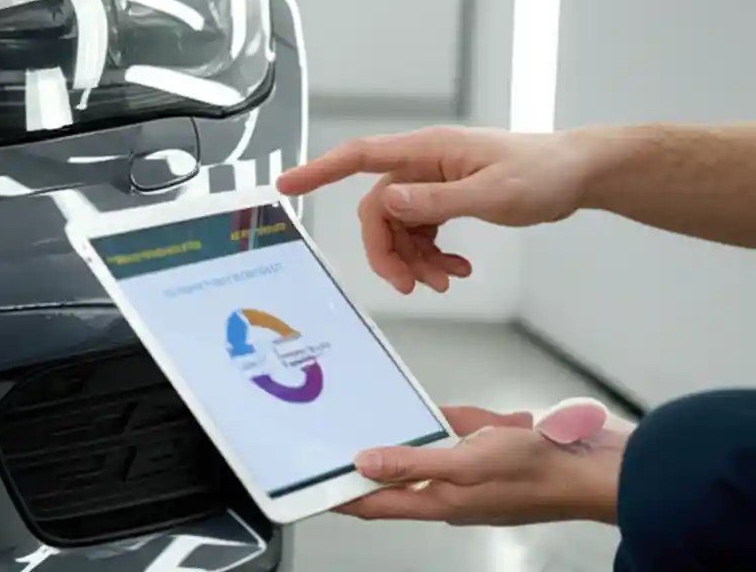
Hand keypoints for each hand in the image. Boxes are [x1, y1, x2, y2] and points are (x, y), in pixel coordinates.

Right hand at [277, 126, 589, 292]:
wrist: (577, 174)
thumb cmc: (542, 173)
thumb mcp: (491, 193)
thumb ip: (436, 200)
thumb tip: (387, 203)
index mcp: (427, 151)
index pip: (359, 157)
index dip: (319, 171)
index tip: (287, 186)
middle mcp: (423, 163)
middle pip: (379, 210)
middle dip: (388, 252)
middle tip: (410, 287)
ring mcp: (434, 182)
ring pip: (400, 226)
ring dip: (415, 259)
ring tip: (447, 280)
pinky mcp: (447, 197)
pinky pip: (422, 231)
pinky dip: (433, 256)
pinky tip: (458, 270)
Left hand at [337, 405, 625, 525]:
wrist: (598, 465)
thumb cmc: (540, 472)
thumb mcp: (469, 463)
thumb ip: (414, 463)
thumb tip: (364, 464)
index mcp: (440, 502)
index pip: (376, 504)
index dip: (342, 498)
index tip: (309, 487)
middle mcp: (450, 487)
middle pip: (393, 479)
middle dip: (360, 466)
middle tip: (326, 445)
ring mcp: (471, 466)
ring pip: (422, 450)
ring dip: (395, 438)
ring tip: (358, 419)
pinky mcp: (491, 444)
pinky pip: (453, 430)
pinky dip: (433, 418)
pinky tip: (414, 403)